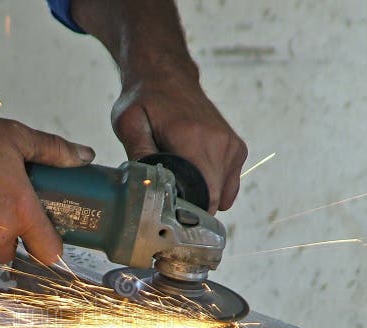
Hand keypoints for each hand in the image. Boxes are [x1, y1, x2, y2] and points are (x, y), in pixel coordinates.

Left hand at [111, 68, 246, 213]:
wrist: (166, 76)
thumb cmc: (144, 100)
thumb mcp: (129, 123)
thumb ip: (139, 154)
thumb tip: (148, 185)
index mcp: (194, 139)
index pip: (206, 197)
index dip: (186, 213)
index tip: (167, 212)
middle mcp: (221, 144)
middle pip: (214, 201)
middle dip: (191, 208)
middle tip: (167, 196)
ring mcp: (233, 147)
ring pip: (223, 196)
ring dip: (202, 197)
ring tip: (179, 180)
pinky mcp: (237, 149)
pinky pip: (228, 185)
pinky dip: (212, 187)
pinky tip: (192, 174)